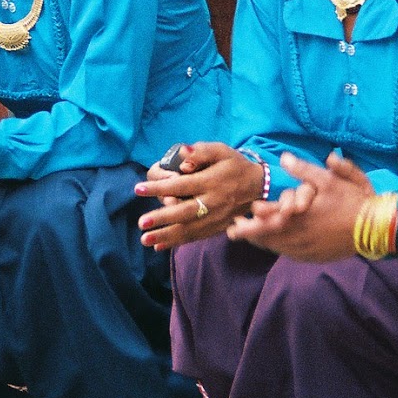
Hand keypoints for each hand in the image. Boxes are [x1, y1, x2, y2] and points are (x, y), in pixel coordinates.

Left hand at [134, 142, 265, 248]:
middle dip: (162, 218)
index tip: (139, 189)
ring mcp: (216, 218)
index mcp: (212, 181)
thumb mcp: (222, 150)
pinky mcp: (217, 228)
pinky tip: (160, 247)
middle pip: (184, 211)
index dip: (160, 187)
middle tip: (142, 222)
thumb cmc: (234, 165)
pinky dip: (177, 243)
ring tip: (145, 240)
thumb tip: (182, 155)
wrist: (259, 187)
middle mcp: (214, 202)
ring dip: (166, 236)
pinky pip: (196, 237)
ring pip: (189, 229)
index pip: (182, 185)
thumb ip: (201, 151)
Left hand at [227, 152, 373, 261]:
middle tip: (235, 233)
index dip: (248, 225)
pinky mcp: (316, 256)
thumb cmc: (352, 200)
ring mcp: (308, 249)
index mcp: (299, 217)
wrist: (377, 228)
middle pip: (267, 238)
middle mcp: (300, 236)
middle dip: (249, 235)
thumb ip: (304, 170)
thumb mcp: (329, 179)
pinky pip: (291, 253)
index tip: (234, 223)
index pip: (266, 223)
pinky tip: (274, 244)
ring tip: (250, 237)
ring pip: (278, 247)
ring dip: (262, 242)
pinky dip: (279, 248)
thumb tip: (283, 158)